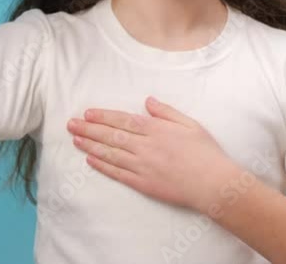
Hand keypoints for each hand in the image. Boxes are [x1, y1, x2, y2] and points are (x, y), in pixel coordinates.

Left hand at [66, 96, 241, 211]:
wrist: (213, 184)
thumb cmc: (206, 152)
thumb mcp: (190, 124)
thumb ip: (166, 112)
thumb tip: (147, 101)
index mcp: (157, 130)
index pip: (123, 120)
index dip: (103, 117)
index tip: (88, 114)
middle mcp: (146, 146)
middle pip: (112, 136)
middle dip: (89, 129)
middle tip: (71, 125)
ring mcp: (143, 166)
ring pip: (111, 154)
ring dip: (91, 146)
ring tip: (75, 140)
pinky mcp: (144, 184)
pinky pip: (118, 173)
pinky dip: (103, 166)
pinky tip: (90, 160)